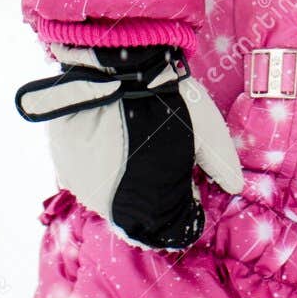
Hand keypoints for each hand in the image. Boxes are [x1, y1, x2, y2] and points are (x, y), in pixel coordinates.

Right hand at [14, 43, 242, 251]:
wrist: (119, 62)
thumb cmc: (170, 101)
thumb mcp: (207, 132)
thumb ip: (221, 164)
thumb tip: (235, 187)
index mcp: (145, 208)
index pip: (166, 234)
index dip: (182, 214)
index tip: (191, 188)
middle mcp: (107, 208)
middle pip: (136, 217)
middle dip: (154, 197)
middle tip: (167, 160)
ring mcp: (80, 186)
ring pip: (107, 196)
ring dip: (124, 182)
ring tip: (139, 143)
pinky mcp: (61, 161)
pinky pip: (83, 174)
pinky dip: (99, 165)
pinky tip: (112, 138)